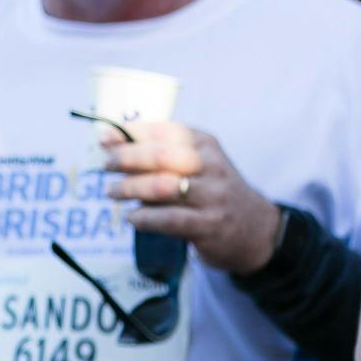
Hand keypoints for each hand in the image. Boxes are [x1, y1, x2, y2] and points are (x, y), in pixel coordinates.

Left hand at [99, 122, 281, 275]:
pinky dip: (144, 218)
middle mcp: (211, 166)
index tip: (104, 138)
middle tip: (104, 166)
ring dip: (129, 188)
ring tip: (112, 192)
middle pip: (160, 156)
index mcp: (205, 144)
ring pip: (162, 187)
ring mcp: (213, 196)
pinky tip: (132, 217)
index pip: (164, 130)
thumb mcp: (196, 164)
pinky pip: (169, 219)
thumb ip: (158, 153)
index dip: (130, 133)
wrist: (256, 230)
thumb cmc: (211, 192)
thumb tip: (108, 140)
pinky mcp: (210, 225)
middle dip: (125, 159)